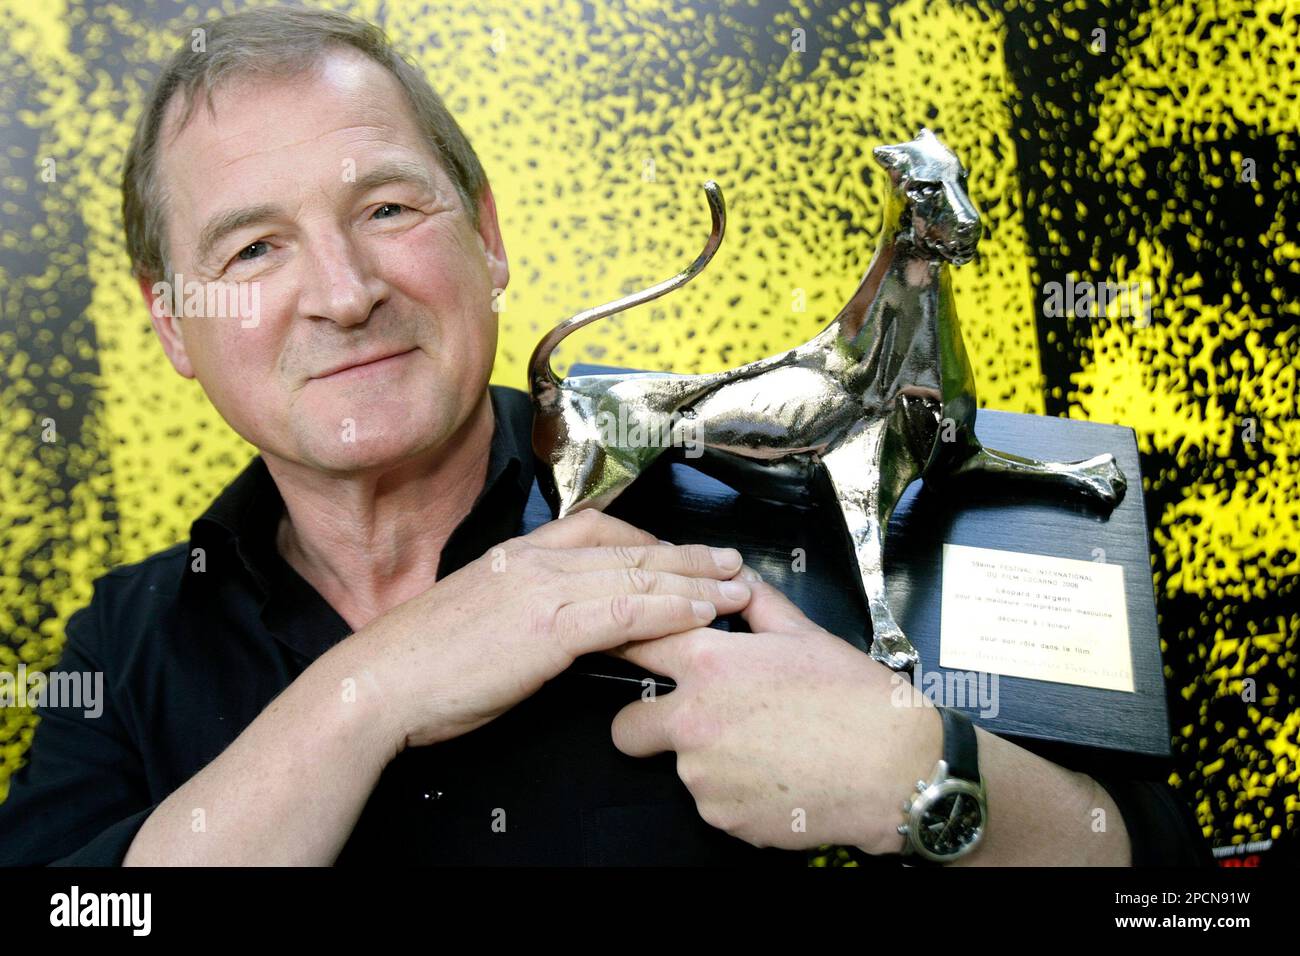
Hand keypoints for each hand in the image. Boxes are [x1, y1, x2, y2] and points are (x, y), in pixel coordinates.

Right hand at [353, 510, 754, 751]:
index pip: (600, 529)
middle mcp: (535, 558)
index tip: (684, 553)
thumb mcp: (481, 613)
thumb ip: (525, 605)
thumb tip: (560, 620)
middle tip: (735, 561)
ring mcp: (542, 589)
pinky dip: (670, 610)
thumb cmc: (424, 662)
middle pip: (631, 548)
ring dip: (696, 582)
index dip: (651, 541)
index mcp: (518, 552)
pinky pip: (625, 613)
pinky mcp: (547, 627)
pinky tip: (702, 615)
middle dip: (690, 556)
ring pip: (638, 576)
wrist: (379, 682)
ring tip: (738, 589)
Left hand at [608, 570, 941, 854]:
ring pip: (679, 767)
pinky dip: (735, 793)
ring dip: (706, 760)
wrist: (895, 771)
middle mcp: (695, 722)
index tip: (618, 649)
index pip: (636, 646)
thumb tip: (733, 582)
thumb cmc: (856, 701)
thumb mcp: (805, 634)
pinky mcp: (722, 818)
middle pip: (626, 728)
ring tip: (764, 748)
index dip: (624, 645)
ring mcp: (705, 777)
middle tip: (686, 720)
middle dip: (643, 724)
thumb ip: (756, 603)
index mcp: (711, 665)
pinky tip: (775, 776)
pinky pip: (713, 802)